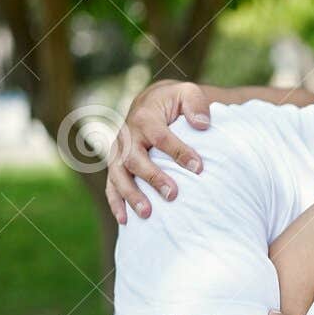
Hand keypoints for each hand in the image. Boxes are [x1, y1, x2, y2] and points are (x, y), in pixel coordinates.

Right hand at [105, 80, 211, 222]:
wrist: (152, 103)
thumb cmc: (175, 102)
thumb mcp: (188, 93)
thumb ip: (196, 105)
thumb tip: (202, 125)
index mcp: (144, 116)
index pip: (160, 137)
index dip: (178, 152)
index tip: (198, 168)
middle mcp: (127, 135)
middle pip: (134, 159)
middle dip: (152, 178)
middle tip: (173, 194)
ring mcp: (119, 151)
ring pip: (118, 175)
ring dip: (131, 195)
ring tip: (147, 214)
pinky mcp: (117, 164)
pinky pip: (111, 185)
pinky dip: (115, 203)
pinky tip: (125, 221)